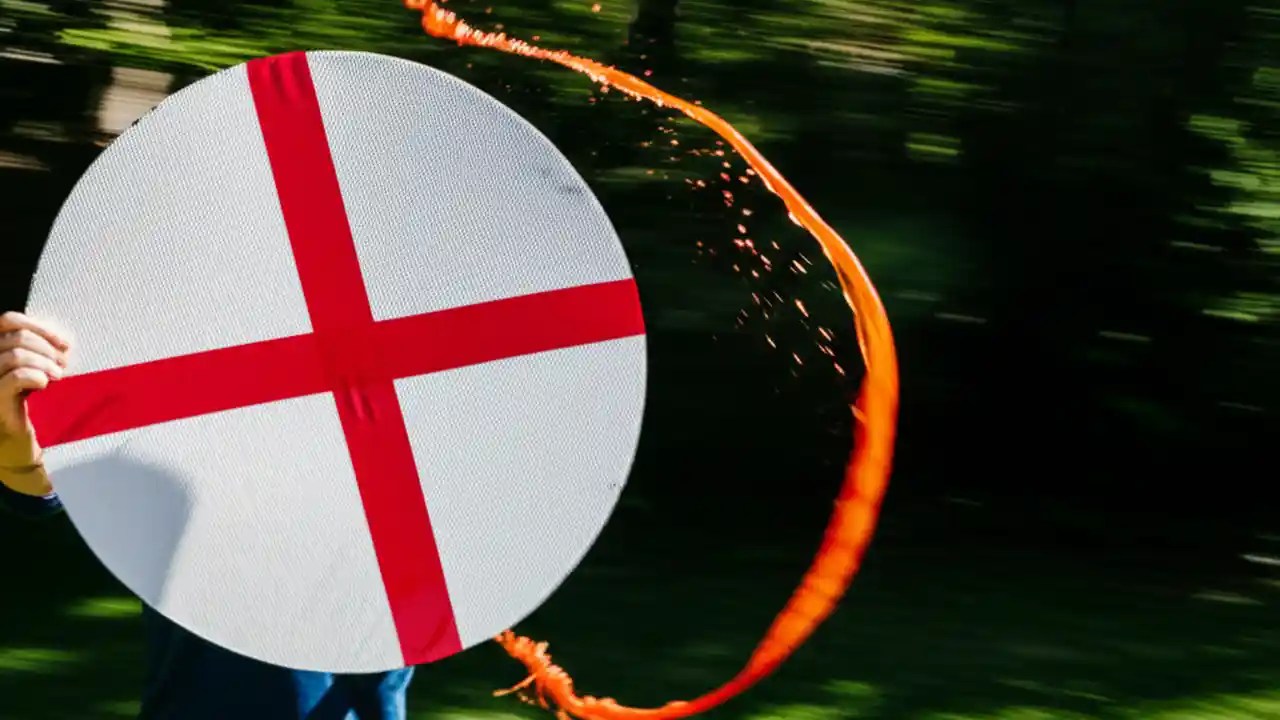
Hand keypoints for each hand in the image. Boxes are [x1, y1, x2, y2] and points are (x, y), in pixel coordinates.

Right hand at [0, 311, 69, 495]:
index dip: (38, 326)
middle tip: (62, 366)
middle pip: (15, 336)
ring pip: (14, 354)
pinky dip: (36, 375)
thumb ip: (44, 352)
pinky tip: (45, 384)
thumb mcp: (41, 373)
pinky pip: (14, 376)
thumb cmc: (37, 408)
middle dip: (46, 347)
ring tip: (58, 376)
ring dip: (44, 362)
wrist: (24, 446)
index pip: (7, 321)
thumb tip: (63, 342)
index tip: (65, 344)